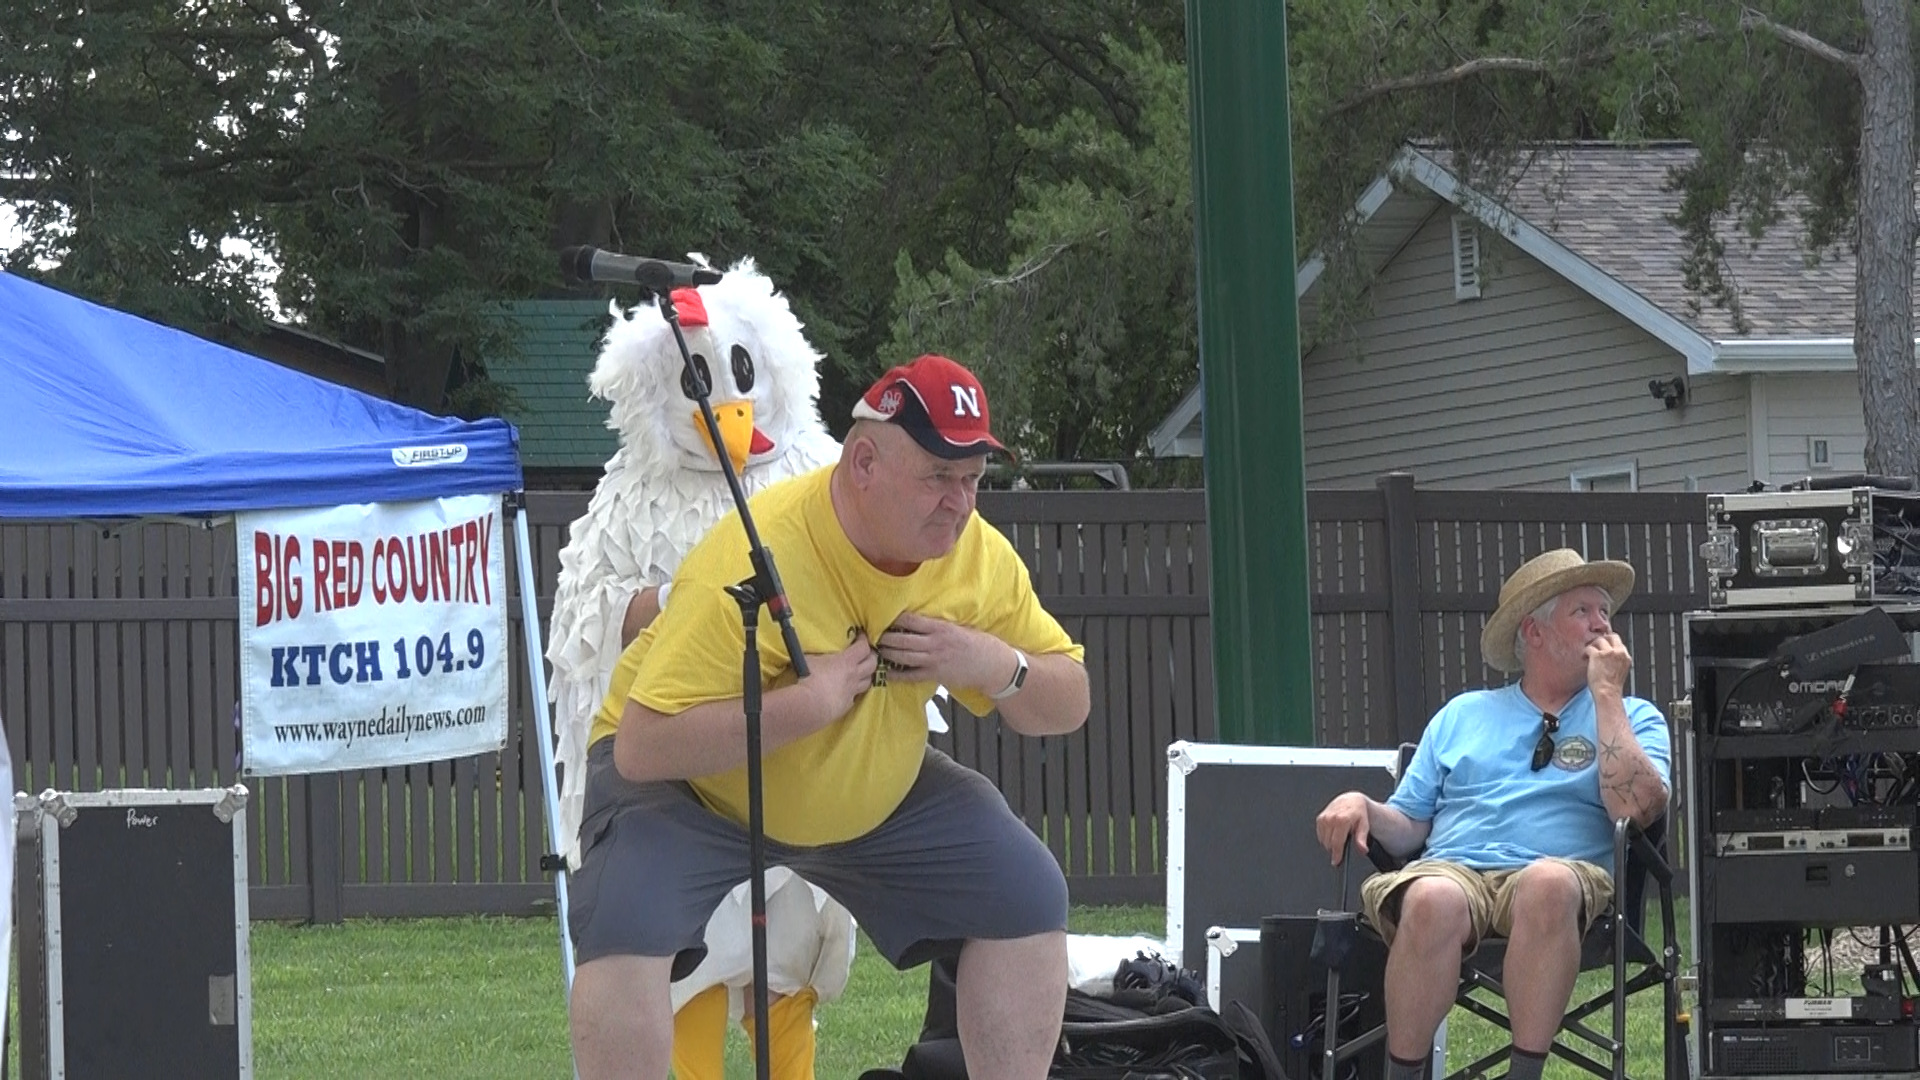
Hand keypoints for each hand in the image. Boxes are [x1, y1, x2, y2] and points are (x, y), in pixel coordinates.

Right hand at [801, 633, 878, 724]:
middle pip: (873, 664)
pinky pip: (856, 696)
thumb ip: (817, 653)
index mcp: (847, 661)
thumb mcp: (810, 658)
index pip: (863, 648)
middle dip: (872, 657)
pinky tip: (849, 691)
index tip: (861, 636)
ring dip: (867, 675)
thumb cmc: (809, 677)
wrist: (810, 704)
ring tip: (862, 672)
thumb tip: (812, 648)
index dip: (864, 640)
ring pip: (868, 681)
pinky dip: (854, 692)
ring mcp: (852, 691)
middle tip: (866, 653)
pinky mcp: (847, 705)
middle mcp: (854, 675)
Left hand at [875, 612, 1011, 694]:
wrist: (991, 664)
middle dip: (884, 637)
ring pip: (903, 657)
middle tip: (871, 635)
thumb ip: (936, 625)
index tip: (882, 617)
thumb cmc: (975, 643)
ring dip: (886, 654)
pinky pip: (910, 675)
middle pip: (902, 639)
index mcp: (940, 628)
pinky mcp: (935, 675)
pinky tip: (884, 672)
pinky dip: (895, 674)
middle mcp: (935, 644)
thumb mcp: (957, 627)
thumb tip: (913, 620)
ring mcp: (934, 661)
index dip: (894, 619)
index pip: (911, 620)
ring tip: (874, 650)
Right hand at [1315, 792, 1372, 865]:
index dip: (1336, 854)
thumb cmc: (1358, 813)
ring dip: (1330, 843)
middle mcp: (1331, 818)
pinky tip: (1334, 834)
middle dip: (1335, 849)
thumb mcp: (1364, 826)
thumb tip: (1363, 850)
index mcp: (1342, 820)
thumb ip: (1362, 839)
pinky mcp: (1319, 819)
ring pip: (1324, 840)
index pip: (1336, 842)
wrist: (1350, 801)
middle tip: (1343, 847)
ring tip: (1340, 838)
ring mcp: (1324, 818)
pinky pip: (1321, 835)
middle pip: (1329, 843)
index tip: (1336, 862)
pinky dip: (1326, 838)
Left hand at [1584, 631, 1631, 696]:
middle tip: (1595, 646)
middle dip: (1603, 639)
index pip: (1619, 642)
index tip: (1603, 647)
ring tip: (1589, 654)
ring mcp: (1608, 653)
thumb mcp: (1620, 670)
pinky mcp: (1597, 655)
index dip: (1610, 643)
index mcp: (1626, 657)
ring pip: (1599, 640)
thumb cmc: (1612, 686)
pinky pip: (1589, 648)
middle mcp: (1619, 652)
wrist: (1607, 692)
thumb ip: (1617, 660)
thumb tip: (1608, 654)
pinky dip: (1586, 652)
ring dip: (1593, 646)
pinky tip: (1584, 657)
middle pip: (1611, 636)